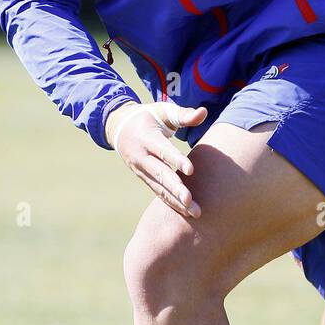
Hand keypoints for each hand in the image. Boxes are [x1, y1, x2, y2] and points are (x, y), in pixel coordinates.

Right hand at [106, 101, 208, 217]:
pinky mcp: (144, 178)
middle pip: (160, 174)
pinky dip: (171, 202)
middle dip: (175, 188)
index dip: (176, 159)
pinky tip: (187, 212)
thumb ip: (183, 114)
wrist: (121, 128)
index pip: (163, 150)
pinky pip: (158, 192)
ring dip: (176, 201)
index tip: (191, 169)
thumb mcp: (163, 111)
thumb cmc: (149, 117)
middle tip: (190, 200)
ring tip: (194, 212)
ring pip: (159, 188)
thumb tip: (204, 112)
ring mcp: (141, 170)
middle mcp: (142, 157)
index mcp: (147, 138)